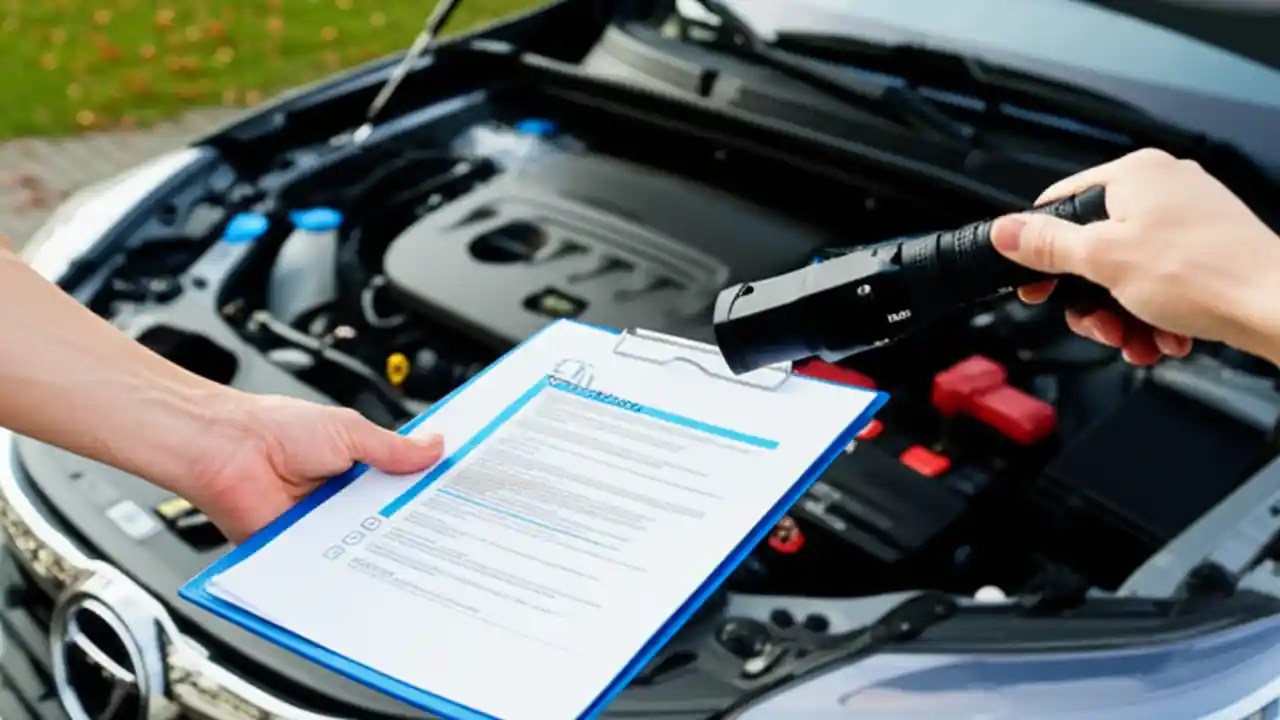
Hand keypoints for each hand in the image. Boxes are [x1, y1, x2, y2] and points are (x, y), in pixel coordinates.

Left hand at [180, 391, 442, 543]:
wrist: (226, 450)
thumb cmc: (275, 429)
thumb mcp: (349, 431)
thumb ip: (393, 448)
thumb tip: (434, 446)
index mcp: (353, 464)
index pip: (399, 484)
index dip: (423, 492)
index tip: (451, 501)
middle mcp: (338, 497)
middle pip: (384, 518)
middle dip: (408, 525)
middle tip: (440, 534)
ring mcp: (319, 525)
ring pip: (361, 544)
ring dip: (378, 546)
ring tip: (409, 554)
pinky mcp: (298, 549)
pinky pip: (328, 564)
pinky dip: (344, 567)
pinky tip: (364, 567)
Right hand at [991, 148, 1279, 365]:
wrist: (1279, 306)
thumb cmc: (1207, 274)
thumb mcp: (1104, 260)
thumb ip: (1047, 245)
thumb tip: (1005, 231)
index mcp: (1135, 174)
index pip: (1060, 205)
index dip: (1041, 252)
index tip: (1038, 288)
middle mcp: (1163, 186)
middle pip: (1093, 248)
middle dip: (1091, 299)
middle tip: (1098, 323)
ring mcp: (1189, 217)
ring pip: (1125, 272)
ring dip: (1121, 315)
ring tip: (1135, 338)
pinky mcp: (1208, 248)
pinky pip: (1159, 282)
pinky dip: (1153, 314)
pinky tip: (1161, 337)